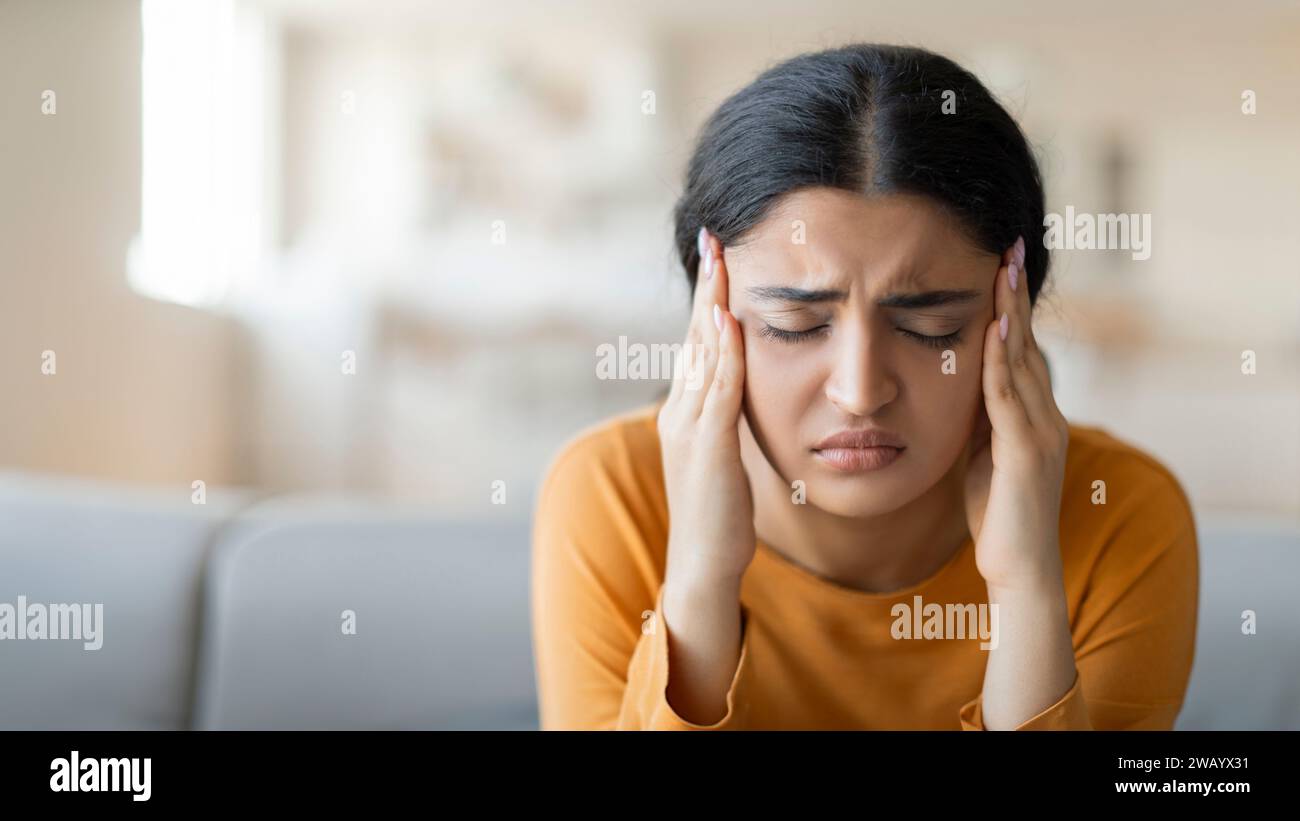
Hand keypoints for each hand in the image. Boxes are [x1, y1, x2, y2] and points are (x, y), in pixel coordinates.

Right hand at [658, 227, 755, 587]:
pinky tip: (729, 323)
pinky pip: (716, 391)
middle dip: (705, 286)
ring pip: (701, 353)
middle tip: (713, 238)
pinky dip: (722, 354)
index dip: (707, 298)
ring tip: (720, 262)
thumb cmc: (718, 512)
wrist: (702, 562)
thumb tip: (736, 383)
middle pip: (694, 336)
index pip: (697, 342)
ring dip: (712, 305)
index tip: (717, 257)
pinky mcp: (707, 447)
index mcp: (685, 409)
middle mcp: (679, 410)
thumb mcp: (722, 454)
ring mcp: (688, 427)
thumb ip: (723, 415)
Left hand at [963, 236, 1069, 592]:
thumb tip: (960, 388)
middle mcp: (1045, 417)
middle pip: (1028, 343)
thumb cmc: (998, 517)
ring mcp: (1041, 433)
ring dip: (1012, 313)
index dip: (1012, 307)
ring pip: (1023, 362)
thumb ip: (979, 421)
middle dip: (1017, 295)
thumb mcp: (983, 457)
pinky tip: (995, 329)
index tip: (1001, 264)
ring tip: (1004, 269)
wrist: (1020, 570)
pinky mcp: (1027, 452)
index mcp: (1034, 416)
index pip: (1022, 350)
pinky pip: (1010, 397)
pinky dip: (1002, 360)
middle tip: (1009, 245)